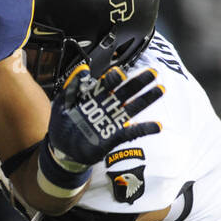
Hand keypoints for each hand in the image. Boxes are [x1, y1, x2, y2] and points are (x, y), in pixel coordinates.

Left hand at [45, 46, 164, 170]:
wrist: (61, 151)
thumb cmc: (61, 126)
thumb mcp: (61, 105)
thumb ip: (71, 88)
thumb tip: (82, 70)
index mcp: (93, 98)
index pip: (107, 84)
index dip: (114, 78)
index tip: (118, 73)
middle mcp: (106, 107)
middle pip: (125, 92)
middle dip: (138, 82)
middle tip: (152, 72)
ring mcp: (111, 122)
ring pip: (132, 108)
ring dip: (146, 99)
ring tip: (159, 90)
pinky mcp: (114, 137)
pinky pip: (132, 132)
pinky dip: (145, 128)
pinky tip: (157, 125)